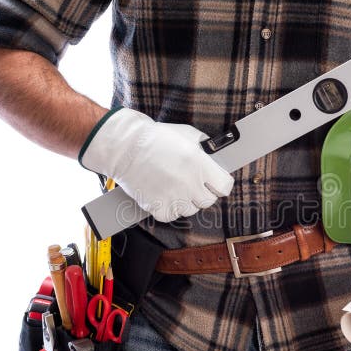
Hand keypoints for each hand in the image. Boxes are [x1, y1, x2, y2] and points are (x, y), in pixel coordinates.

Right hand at [79, 108, 233, 221]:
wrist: (126, 146)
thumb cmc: (156, 137)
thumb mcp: (188, 134)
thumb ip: (206, 149)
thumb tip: (217, 159)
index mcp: (200, 164)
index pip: (225, 186)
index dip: (221, 183)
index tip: (215, 181)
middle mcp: (189, 183)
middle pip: (208, 200)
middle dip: (202, 191)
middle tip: (191, 182)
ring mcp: (174, 197)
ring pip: (190, 209)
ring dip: (185, 200)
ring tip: (174, 186)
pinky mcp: (158, 207)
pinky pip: (172, 216)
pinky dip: (168, 208)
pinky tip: (164, 195)